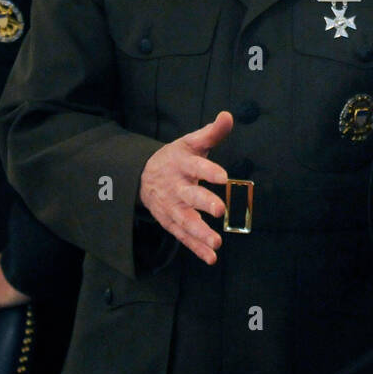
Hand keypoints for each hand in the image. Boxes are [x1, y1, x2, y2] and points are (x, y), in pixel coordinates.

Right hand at [139, 111, 231, 264]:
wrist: (143, 176)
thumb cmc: (176, 157)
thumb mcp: (191, 142)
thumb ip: (212, 132)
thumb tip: (228, 115)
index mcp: (182, 164)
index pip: (197, 166)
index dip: (209, 171)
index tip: (224, 176)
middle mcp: (176, 187)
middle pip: (190, 196)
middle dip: (204, 203)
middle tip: (220, 209)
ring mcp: (172, 207)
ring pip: (186, 221)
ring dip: (200, 233)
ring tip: (217, 243)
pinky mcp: (171, 222)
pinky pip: (184, 237)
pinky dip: (196, 248)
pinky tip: (211, 257)